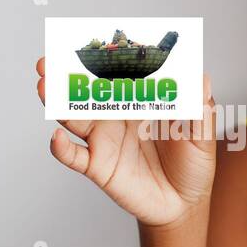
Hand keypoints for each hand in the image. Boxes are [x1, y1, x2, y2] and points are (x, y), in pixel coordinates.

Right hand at [35, 57, 217, 227]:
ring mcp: (103, 140)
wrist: (184, 205)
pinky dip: (61, 148)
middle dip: (65, 74)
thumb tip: (201, 77)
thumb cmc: (192, 166)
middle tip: (50, 59)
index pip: (117, 74)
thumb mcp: (202, 135)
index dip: (102, 58)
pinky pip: (74, 156)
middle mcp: (116, 116)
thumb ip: (200, 108)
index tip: (89, 41)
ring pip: (73, 117)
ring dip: (56, 101)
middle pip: (86, 91)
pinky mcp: (98, 166)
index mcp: (139, 102)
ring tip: (45, 86)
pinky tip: (55, 138)